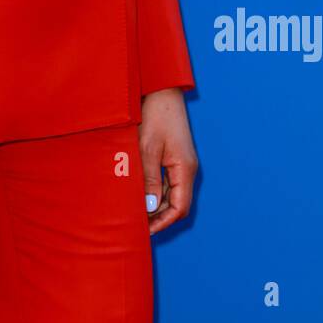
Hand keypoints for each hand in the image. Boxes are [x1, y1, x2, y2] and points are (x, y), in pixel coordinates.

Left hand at [138, 89, 197, 235]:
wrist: (161, 90)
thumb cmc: (155, 115)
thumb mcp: (147, 148)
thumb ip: (150, 179)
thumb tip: (151, 208)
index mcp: (185, 168)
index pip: (179, 208)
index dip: (163, 223)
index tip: (144, 232)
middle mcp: (187, 169)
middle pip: (177, 204)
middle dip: (159, 218)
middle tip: (136, 227)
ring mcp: (181, 163)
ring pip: (172, 195)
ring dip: (156, 206)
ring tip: (135, 215)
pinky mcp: (173, 157)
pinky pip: (167, 183)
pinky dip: (155, 193)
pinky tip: (140, 196)